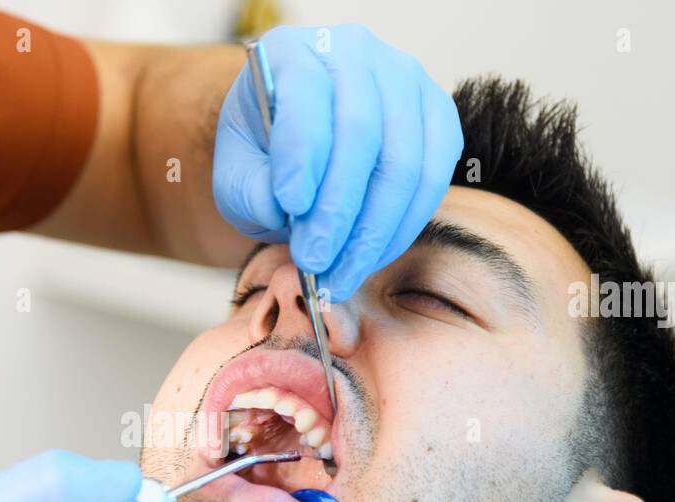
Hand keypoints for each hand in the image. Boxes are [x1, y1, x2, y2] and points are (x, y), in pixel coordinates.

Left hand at [213, 24, 463, 303]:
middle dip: (338, 209)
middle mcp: (355, 54)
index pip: (305, 97)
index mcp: (294, 54)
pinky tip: (371, 256)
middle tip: (315, 261)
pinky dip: (402, 227)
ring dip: (372, 230)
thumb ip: (250, 191)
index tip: (291, 205)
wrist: (301, 144)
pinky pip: (433, 178)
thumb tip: (287, 211)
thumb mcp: (237, 174)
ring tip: (340, 275)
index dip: (302, 154)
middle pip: (360, 132)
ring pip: (404, 161)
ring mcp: (405, 81)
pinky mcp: (437, 117)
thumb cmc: (266, 157)